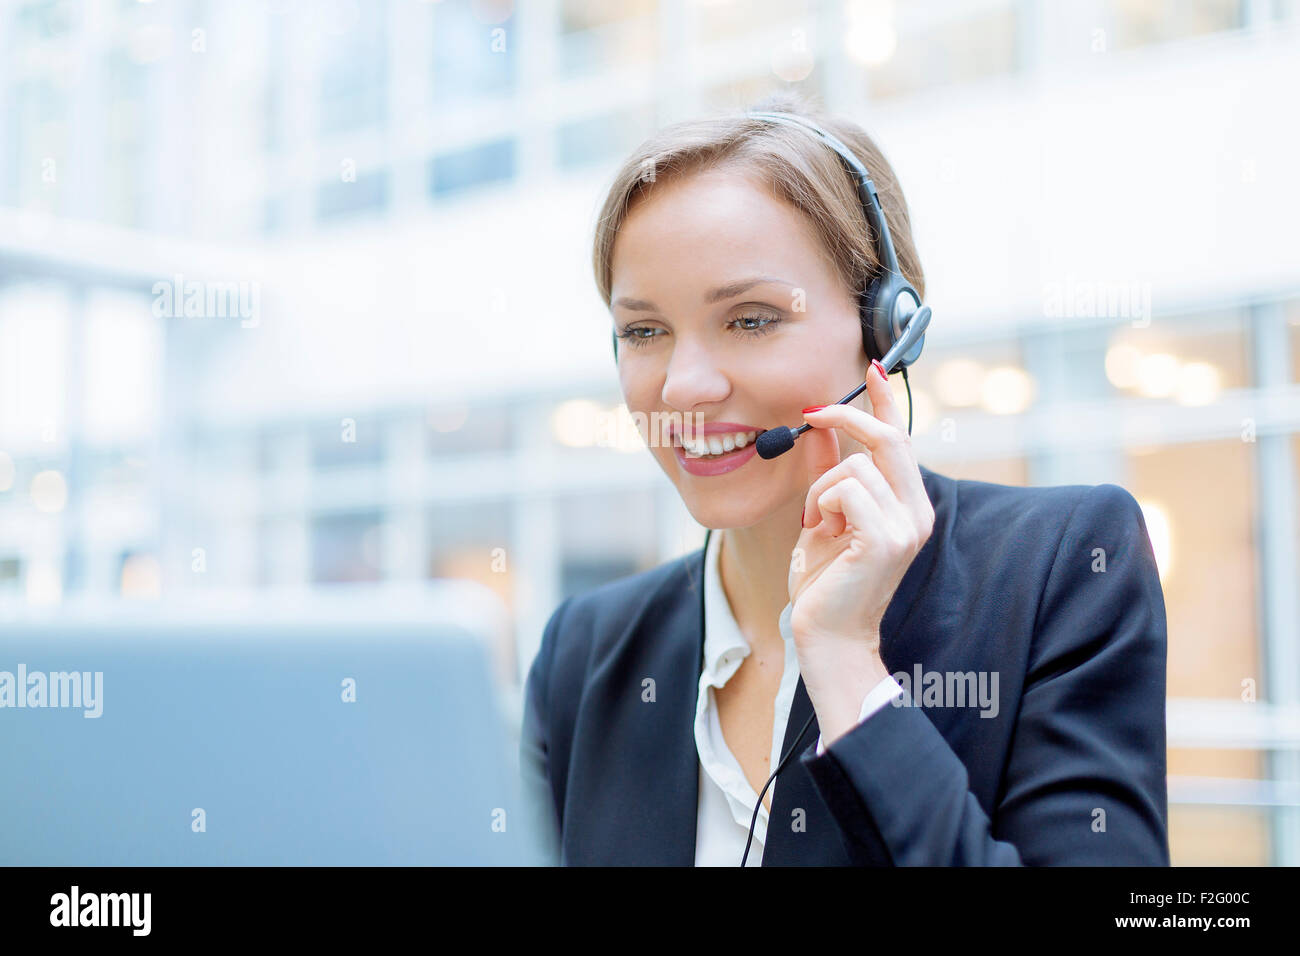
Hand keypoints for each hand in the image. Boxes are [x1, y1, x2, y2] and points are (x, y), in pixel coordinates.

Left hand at [788, 360, 935, 742]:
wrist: (828, 637)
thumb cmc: (826, 585)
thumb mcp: (823, 518)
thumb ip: (828, 474)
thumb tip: (821, 429)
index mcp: (907, 506)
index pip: (902, 441)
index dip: (887, 401)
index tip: (876, 365)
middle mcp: (917, 512)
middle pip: (889, 439)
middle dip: (848, 416)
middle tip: (811, 413)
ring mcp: (906, 526)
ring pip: (854, 467)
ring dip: (820, 491)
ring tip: (817, 526)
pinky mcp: (887, 539)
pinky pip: (843, 489)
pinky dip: (820, 505)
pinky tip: (820, 534)